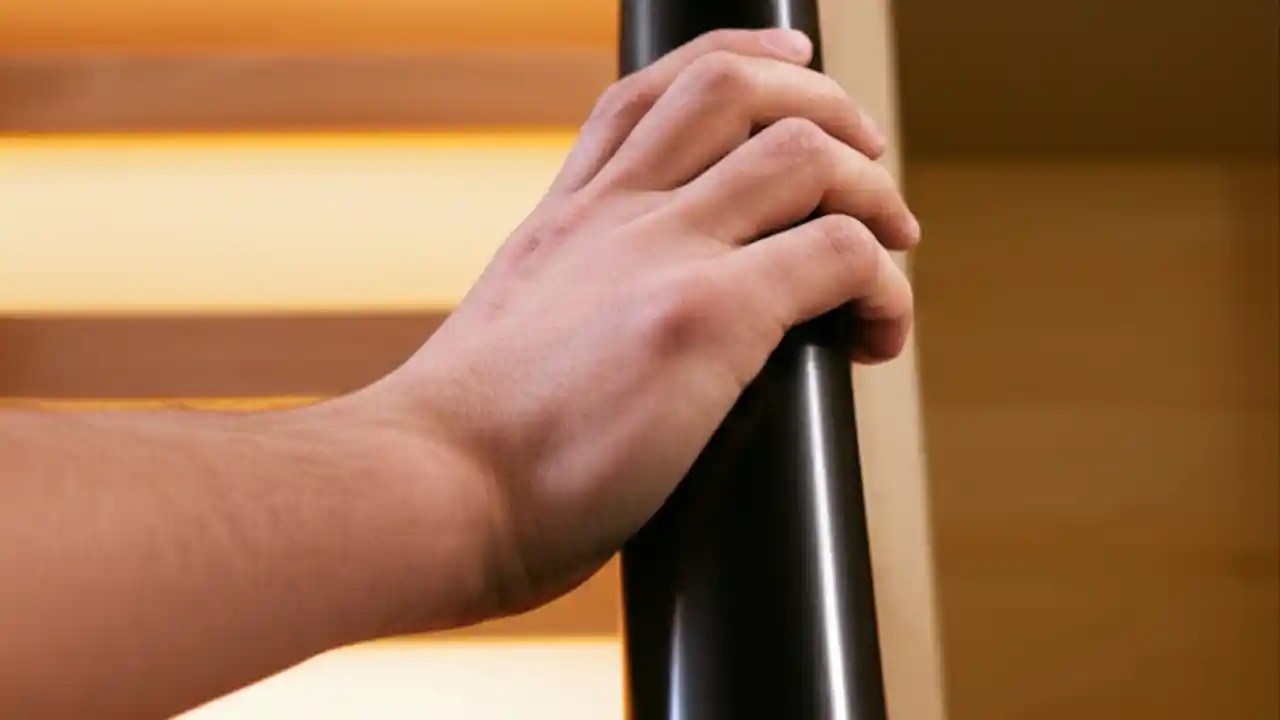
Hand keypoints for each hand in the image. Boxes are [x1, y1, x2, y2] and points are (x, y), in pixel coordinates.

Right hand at [363, 28, 919, 626]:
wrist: (430, 494)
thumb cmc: (464, 455)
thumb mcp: (509, 346)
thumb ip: (565, 318)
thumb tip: (618, 358)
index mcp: (563, 221)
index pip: (647, 95)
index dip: (734, 60)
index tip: (789, 72)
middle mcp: (611, 216)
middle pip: (733, 85)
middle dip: (826, 105)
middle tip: (868, 159)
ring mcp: (658, 254)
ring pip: (801, 149)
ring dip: (870, 186)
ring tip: (891, 239)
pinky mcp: (704, 317)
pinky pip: (837, 256)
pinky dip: (882, 285)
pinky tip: (874, 336)